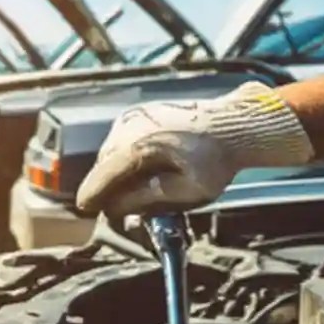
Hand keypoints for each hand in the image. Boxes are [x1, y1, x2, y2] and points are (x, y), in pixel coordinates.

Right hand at [76, 82, 313, 217]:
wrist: (237, 125)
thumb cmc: (218, 158)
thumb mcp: (188, 191)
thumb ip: (147, 200)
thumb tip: (117, 208)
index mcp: (138, 145)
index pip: (103, 175)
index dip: (92, 196)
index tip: (86, 209)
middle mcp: (130, 126)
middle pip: (104, 164)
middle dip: (106, 187)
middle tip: (112, 209)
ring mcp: (135, 116)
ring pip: (112, 151)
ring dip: (115, 172)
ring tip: (128, 192)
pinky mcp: (142, 113)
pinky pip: (122, 139)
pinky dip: (125, 157)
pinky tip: (139, 171)